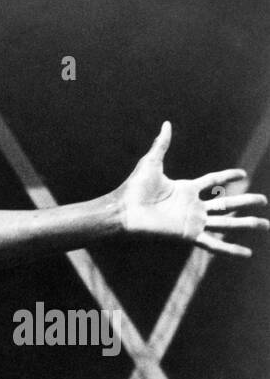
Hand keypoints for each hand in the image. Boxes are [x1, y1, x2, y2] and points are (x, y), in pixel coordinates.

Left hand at [116, 123, 267, 256]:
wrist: (124, 211)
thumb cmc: (133, 189)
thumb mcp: (152, 162)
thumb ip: (162, 144)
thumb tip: (166, 124)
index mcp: (185, 190)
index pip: (213, 181)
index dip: (228, 177)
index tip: (243, 175)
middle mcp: (192, 207)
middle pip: (227, 205)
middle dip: (246, 203)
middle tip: (265, 201)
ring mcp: (193, 222)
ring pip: (227, 223)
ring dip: (247, 225)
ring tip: (265, 226)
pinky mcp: (189, 235)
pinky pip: (214, 244)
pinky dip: (231, 250)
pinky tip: (247, 254)